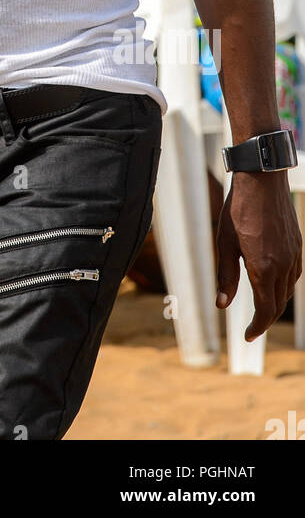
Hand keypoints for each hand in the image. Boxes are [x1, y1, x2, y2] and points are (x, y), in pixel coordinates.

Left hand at [216, 170, 301, 338]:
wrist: (261, 181)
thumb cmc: (238, 209)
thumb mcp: (225, 243)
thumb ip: (226, 276)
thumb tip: (221, 305)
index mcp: (263, 268)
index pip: (265, 310)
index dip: (257, 327)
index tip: (247, 336)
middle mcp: (283, 265)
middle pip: (279, 304)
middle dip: (265, 318)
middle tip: (252, 326)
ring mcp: (293, 254)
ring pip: (289, 290)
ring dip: (276, 302)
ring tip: (261, 305)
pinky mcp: (298, 244)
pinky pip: (294, 273)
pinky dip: (284, 285)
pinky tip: (274, 281)